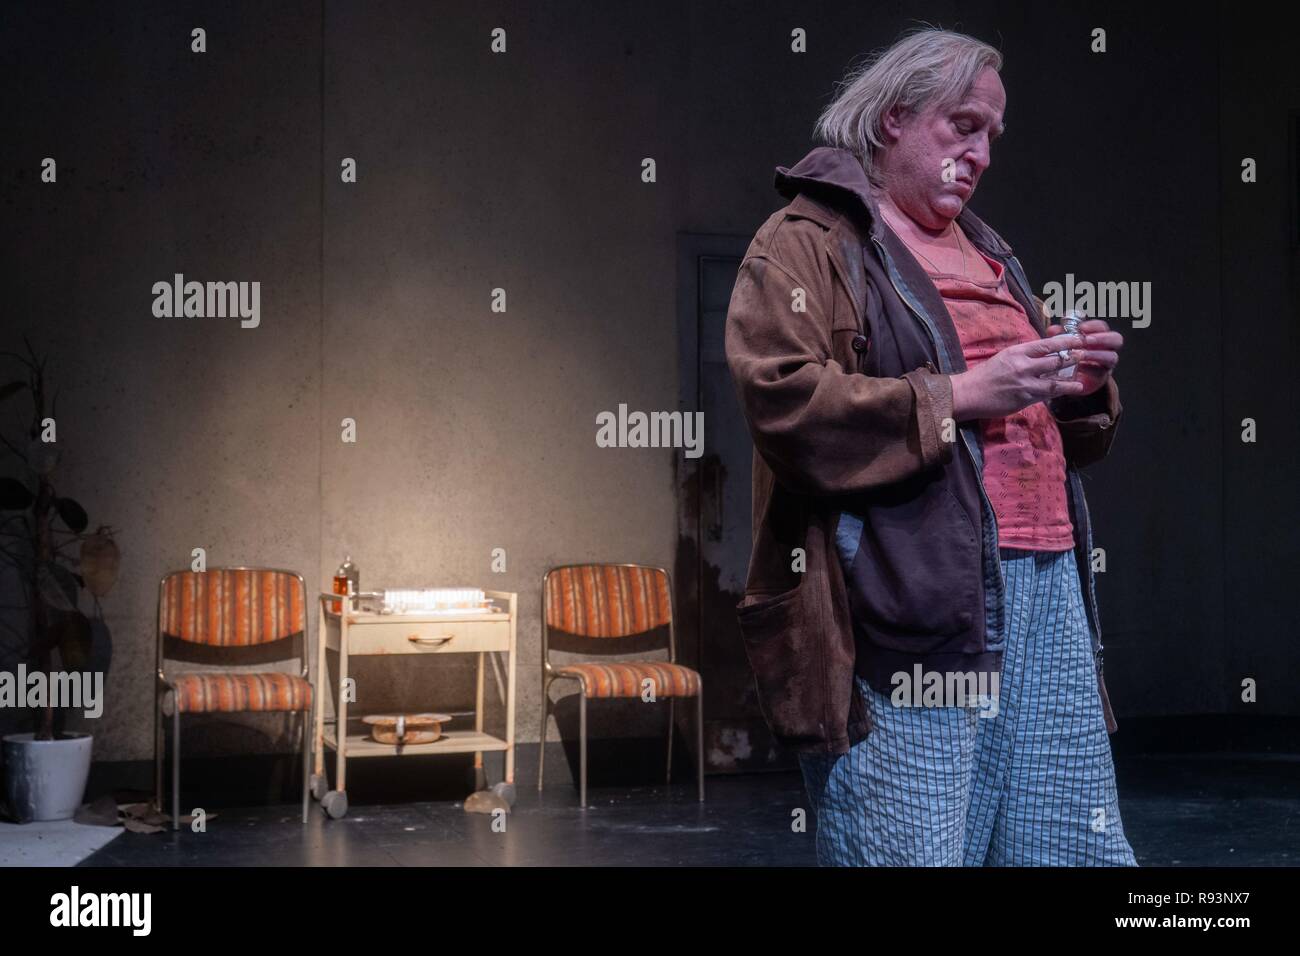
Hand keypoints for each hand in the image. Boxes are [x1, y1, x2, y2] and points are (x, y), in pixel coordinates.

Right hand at [950, 332, 1088, 420]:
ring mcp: (1024, 383)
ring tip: (1080, 383)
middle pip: (1055, 361)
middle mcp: (1023, 366)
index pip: (1047, 344)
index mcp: (1017, 352)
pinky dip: (1055, 394)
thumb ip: (1023, 356)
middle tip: (1085, 356)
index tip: (1080, 339)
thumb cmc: (984, 375)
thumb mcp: (1004, 358)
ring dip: (1069, 381)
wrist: (968, 393)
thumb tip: (1043, 354)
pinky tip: (1064, 394)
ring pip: (1054, 381)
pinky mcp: (1023, 399)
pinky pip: (1044, 396)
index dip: (1067, 341)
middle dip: (1072, 358)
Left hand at [1044, 317, 1122, 396]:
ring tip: (1081, 355)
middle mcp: (1106, 348)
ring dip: (1096, 354)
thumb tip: (1053, 329)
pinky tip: (1079, 367)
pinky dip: (1090, 369)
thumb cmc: (1069, 356)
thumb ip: (1060, 336)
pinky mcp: (1101, 376)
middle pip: (1116, 339)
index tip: (1081, 327)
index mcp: (1098, 336)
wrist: (1070, 378)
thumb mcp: (1064, 344)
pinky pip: (1101, 372)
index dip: (1094, 326)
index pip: (1102, 327)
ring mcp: (1106, 363)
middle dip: (1102, 338)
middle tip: (1087, 340)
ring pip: (1111, 356)